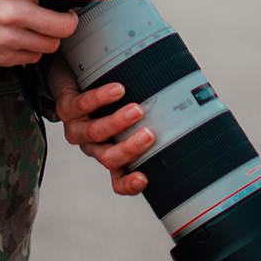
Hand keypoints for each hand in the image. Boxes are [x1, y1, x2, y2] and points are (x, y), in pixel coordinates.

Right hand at [0, 0, 115, 66]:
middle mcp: (13, 12)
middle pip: (65, 24)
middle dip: (71, 19)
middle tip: (64, 12)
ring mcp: (6, 37)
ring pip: (50, 45)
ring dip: (52, 36)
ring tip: (42, 24)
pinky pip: (30, 59)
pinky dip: (33, 49)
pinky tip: (23, 36)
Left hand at [48, 57, 152, 196]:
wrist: (69, 75)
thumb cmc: (106, 98)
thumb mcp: (128, 115)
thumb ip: (151, 119)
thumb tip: (194, 108)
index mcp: (110, 153)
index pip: (119, 180)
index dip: (129, 184)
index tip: (144, 179)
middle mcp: (93, 146)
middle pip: (109, 158)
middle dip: (130, 149)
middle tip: (149, 135)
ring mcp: (78, 128)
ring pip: (95, 133)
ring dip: (117, 123)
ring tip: (136, 110)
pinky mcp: (66, 107)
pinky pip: (81, 105)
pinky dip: (100, 98)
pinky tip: (117, 90)